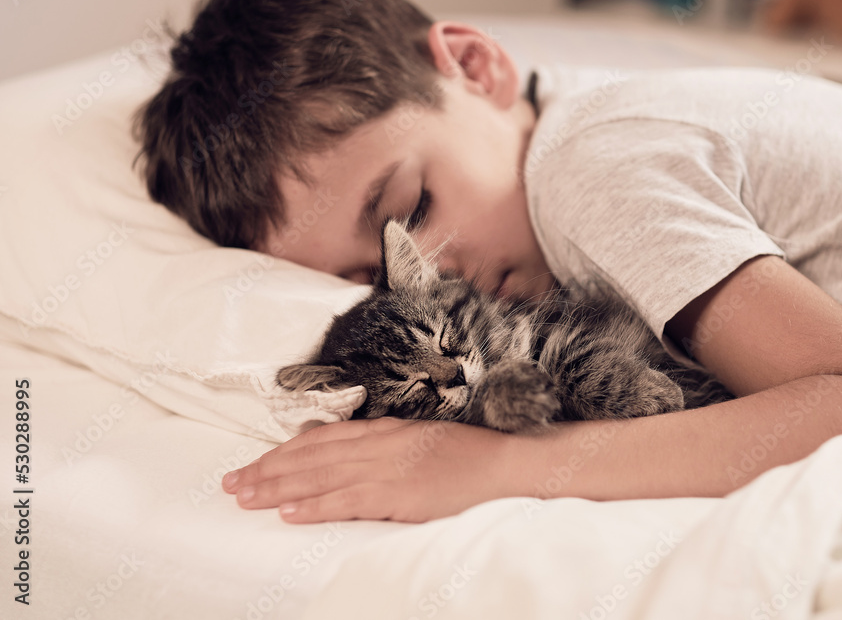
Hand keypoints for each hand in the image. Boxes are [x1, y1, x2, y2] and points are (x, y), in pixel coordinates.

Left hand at [221, 417, 538, 522]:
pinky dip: (316, 506)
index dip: (283, 452)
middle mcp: (379, 444)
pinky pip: (348, 499)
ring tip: (245, 497)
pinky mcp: (400, 493)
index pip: (321, 439)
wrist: (508, 464)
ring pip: (320, 476)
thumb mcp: (423, 442)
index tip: (254, 464)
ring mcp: (388, 467)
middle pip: (311, 455)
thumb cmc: (470, 456)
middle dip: (267, 470)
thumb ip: (387, 447)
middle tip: (231, 484)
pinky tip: (289, 513)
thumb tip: (352, 455)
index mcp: (385, 431)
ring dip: (278, 487)